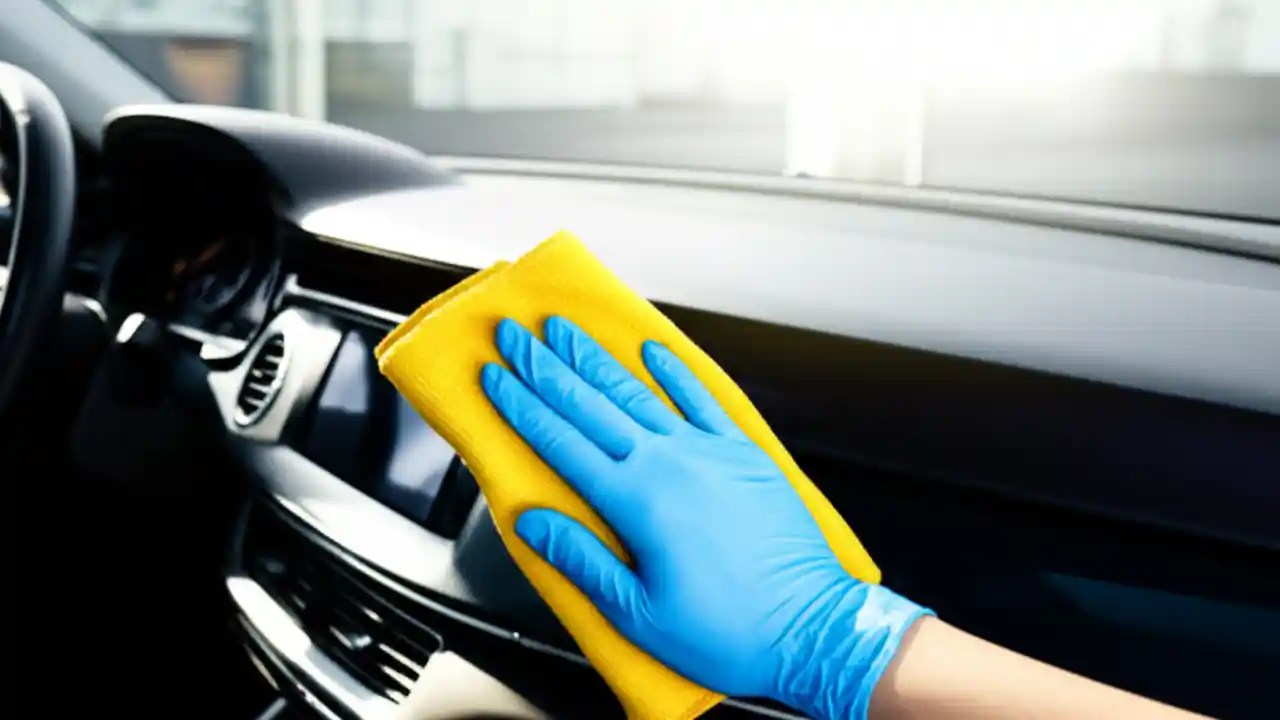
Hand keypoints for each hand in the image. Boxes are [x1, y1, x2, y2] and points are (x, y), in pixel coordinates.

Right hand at [481, 316, 929, 718]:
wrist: (813, 628)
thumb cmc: (730, 631)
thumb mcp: (638, 613)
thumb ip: (581, 560)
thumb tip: (531, 522)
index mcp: (637, 504)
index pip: (561, 442)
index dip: (522, 406)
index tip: (495, 376)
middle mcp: (670, 465)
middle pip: (592, 405)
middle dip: (547, 367)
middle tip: (516, 333)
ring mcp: (710, 453)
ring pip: (640, 393)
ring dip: (597, 359)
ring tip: (567, 331)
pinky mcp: (744, 454)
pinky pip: (704, 399)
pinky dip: (676, 372)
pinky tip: (654, 350)